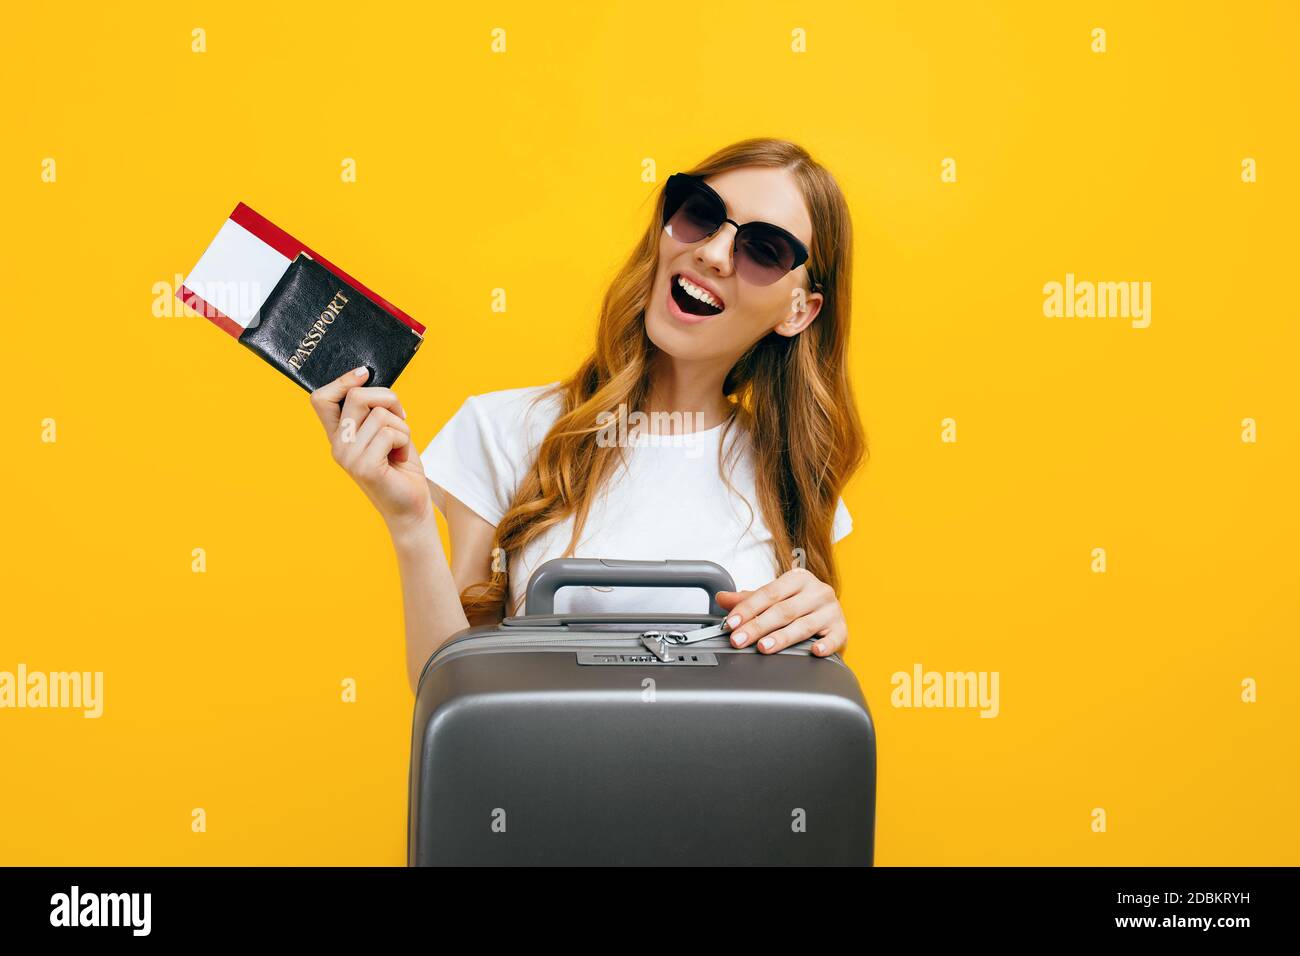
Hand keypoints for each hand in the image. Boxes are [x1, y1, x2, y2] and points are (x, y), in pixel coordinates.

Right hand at [309, 366, 432, 535]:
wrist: (410, 506)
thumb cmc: (400, 466)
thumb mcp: (386, 430)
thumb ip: (374, 409)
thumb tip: (370, 379)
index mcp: (338, 435)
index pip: (321, 399)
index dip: (342, 381)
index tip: (364, 374)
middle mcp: (338, 445)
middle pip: (357, 397)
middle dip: (388, 399)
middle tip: (400, 417)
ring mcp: (348, 457)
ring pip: (380, 414)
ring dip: (402, 425)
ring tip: (399, 446)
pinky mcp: (364, 467)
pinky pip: (389, 432)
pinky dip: (404, 439)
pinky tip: (400, 456)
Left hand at [714, 567, 846, 657]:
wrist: (830, 613)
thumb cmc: (800, 604)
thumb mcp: (776, 598)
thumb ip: (749, 599)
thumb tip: (722, 598)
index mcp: (798, 579)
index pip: (769, 593)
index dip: (747, 608)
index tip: (731, 622)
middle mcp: (816, 591)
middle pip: (783, 610)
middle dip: (757, 626)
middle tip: (740, 639)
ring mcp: (831, 610)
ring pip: (803, 625)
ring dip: (782, 637)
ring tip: (764, 646)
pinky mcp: (842, 629)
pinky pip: (834, 638)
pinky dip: (824, 645)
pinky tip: (813, 651)